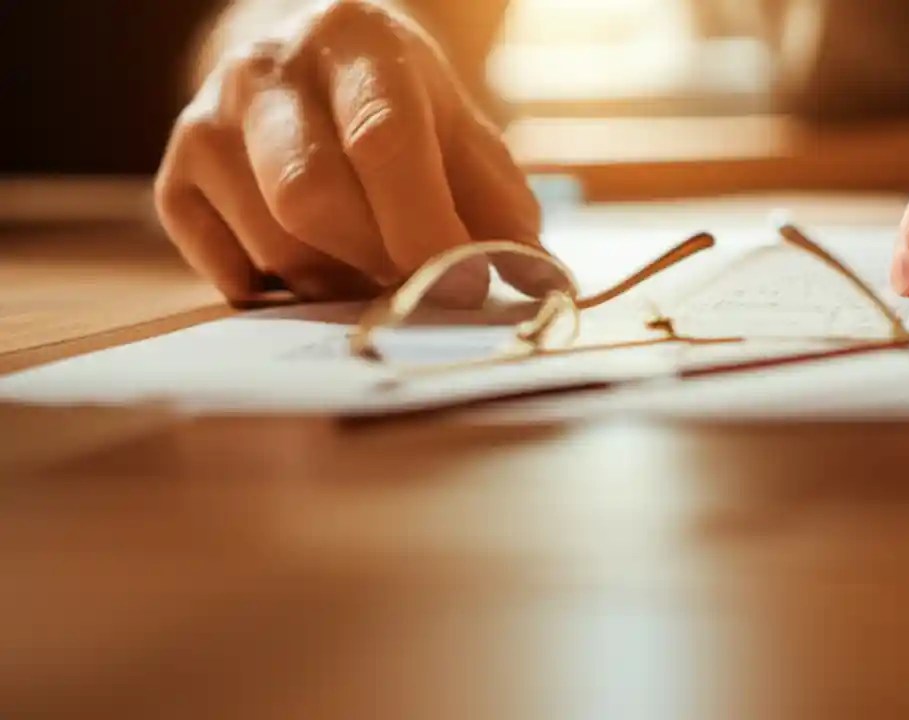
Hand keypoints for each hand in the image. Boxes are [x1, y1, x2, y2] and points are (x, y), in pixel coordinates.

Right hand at [155, 0, 561, 306]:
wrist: (300, 65)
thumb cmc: (397, 108)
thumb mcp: (459, 132)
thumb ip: (500, 205)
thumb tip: (541, 286)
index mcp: (354, 43)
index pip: (382, 140)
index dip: (425, 227)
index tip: (466, 285)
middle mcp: (265, 71)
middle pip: (311, 199)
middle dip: (376, 262)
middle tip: (416, 284)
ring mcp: (206, 123)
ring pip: (272, 244)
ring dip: (337, 283)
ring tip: (370, 267)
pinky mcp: (175, 180)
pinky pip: (228, 273)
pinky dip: (283, 294)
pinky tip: (315, 265)